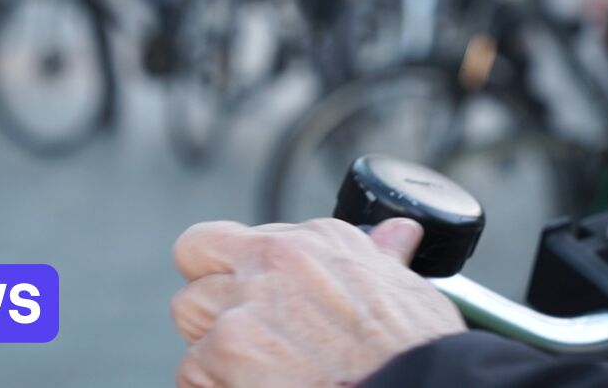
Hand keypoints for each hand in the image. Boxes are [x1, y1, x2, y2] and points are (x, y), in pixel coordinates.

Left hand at [171, 218, 465, 387]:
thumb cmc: (416, 356)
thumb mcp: (405, 292)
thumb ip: (381, 258)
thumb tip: (399, 234)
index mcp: (315, 242)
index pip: (235, 238)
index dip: (235, 270)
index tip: (253, 296)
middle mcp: (273, 263)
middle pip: (197, 268)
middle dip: (213, 305)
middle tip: (250, 340)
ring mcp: (243, 308)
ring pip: (191, 322)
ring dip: (214, 352)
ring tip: (262, 376)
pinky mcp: (224, 353)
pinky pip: (193, 374)